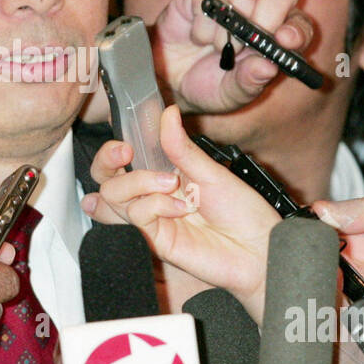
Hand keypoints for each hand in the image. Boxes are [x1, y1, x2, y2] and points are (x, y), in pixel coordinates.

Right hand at [82, 105, 279, 319]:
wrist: (258, 249)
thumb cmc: (242, 213)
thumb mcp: (211, 172)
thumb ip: (181, 147)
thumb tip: (167, 114)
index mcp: (163, 175)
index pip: (122, 161)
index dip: (113, 150)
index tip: (125, 142)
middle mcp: (152, 196)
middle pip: (106, 180)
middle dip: (106, 162)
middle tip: (125, 153)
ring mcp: (151, 219)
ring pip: (112, 196)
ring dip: (138, 182)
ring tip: (171, 184)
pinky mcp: (153, 239)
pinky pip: (136, 215)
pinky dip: (155, 205)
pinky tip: (179, 209)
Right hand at [153, 0, 310, 114]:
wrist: (171, 79)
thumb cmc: (210, 83)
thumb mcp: (232, 94)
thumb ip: (250, 82)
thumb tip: (268, 67)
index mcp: (280, 31)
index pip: (300, 22)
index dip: (296, 29)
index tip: (284, 41)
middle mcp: (262, 3)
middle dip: (268, 14)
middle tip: (248, 42)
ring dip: (227, 31)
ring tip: (217, 48)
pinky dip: (202, 28)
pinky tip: (199, 38)